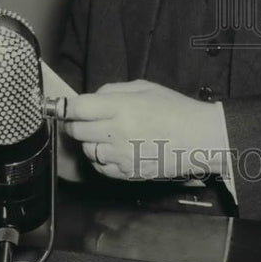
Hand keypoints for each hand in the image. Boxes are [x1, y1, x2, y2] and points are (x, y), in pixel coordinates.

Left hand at [63, 80, 226, 180]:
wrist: (199, 139)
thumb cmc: (175, 110)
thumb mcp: (145, 88)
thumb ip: (113, 90)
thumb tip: (91, 97)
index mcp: (121, 107)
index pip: (78, 108)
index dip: (65, 107)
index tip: (61, 107)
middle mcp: (117, 132)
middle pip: (76, 130)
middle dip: (77, 123)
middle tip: (86, 119)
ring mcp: (121, 155)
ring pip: (86, 150)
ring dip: (89, 141)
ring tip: (106, 133)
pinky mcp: (126, 173)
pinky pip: (99, 167)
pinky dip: (100, 158)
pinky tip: (114, 148)